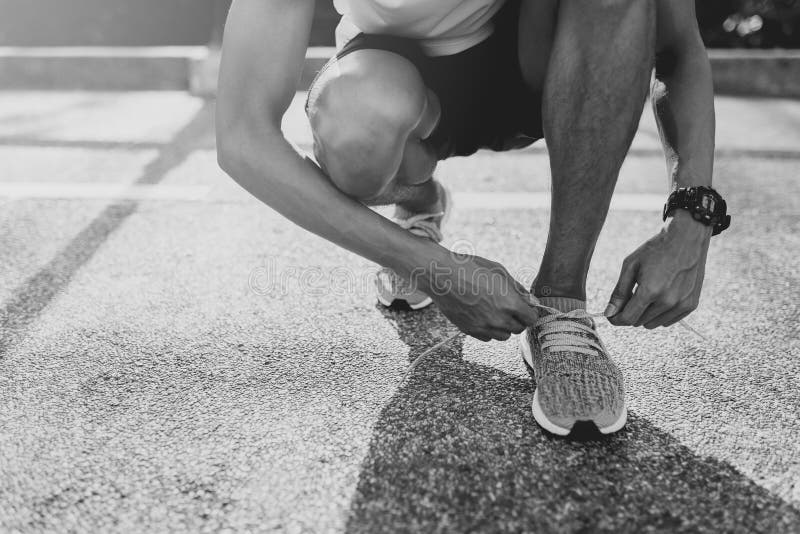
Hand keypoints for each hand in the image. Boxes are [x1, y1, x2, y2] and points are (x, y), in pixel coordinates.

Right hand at [420, 253, 538, 341]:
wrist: (442, 275)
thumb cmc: (471, 268)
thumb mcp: (499, 272)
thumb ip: (518, 289)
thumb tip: (531, 301)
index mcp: (510, 303)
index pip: (531, 319)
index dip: (530, 312)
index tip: (526, 308)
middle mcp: (498, 319)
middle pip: (519, 329)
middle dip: (517, 319)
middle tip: (510, 307)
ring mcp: (483, 327)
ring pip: (504, 336)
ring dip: (503, 327)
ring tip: (494, 311)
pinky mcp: (470, 331)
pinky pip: (487, 338)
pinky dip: (488, 330)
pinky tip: (482, 316)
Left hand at [606, 210, 711, 328]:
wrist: (687, 238)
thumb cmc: (655, 250)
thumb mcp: (631, 266)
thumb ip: (619, 293)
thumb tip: (609, 314)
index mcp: (650, 291)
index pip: (628, 318)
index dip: (616, 319)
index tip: (611, 315)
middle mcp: (668, 301)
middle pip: (639, 322)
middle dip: (631, 312)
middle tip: (632, 294)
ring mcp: (682, 304)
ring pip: (653, 324)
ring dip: (646, 314)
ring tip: (648, 293)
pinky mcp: (691, 305)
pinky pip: (668, 321)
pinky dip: (661, 313)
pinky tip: (661, 296)